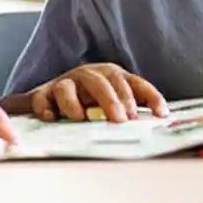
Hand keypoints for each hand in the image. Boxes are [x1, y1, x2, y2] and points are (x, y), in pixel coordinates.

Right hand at [30, 63, 168, 122]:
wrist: (49, 100)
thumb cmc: (87, 103)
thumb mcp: (112, 105)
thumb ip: (130, 113)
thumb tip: (156, 126)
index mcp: (112, 76)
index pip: (135, 83)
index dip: (150, 97)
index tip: (161, 114)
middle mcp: (89, 76)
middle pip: (102, 82)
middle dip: (113, 100)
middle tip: (120, 120)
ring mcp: (65, 83)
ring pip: (68, 87)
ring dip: (75, 103)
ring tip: (82, 118)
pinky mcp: (43, 94)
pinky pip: (42, 98)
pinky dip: (45, 107)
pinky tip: (51, 118)